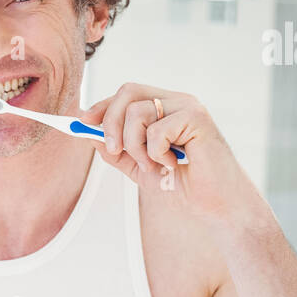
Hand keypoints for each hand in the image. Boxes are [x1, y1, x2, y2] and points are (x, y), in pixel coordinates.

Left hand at [79, 82, 267, 227]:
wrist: (215, 204)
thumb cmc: (183, 183)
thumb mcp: (139, 165)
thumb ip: (116, 149)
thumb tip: (87, 132)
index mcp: (164, 106)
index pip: (125, 94)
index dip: (101, 107)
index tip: (81, 124)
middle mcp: (176, 100)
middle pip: (127, 92)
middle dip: (110, 122)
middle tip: (114, 150)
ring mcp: (188, 106)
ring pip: (137, 112)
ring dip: (135, 146)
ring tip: (153, 164)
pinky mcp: (198, 118)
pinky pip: (156, 130)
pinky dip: (155, 153)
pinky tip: (173, 164)